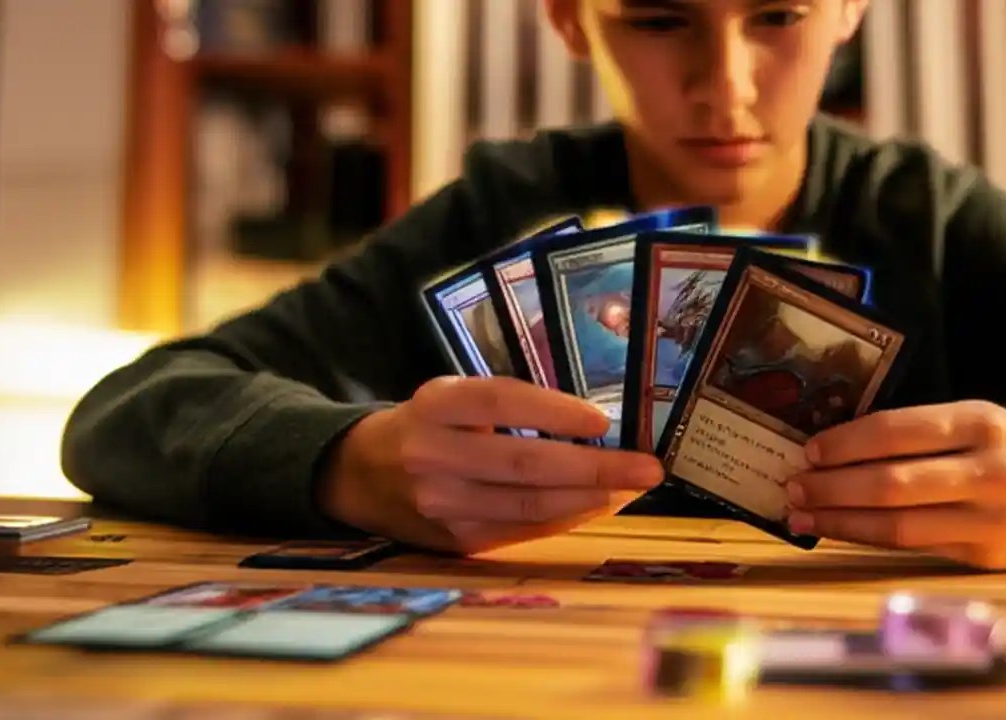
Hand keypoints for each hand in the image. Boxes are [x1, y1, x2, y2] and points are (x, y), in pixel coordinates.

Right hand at [317, 376, 663, 553]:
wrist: (360, 475)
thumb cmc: (427, 427)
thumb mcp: (453, 398)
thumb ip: (509, 406)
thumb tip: (594, 424)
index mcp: (434, 406)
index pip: (500, 403)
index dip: (554, 411)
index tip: (602, 421)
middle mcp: (432, 455)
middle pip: (524, 462)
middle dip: (595, 468)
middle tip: (646, 468)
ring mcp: (441, 504)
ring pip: (528, 505)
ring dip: (589, 499)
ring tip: (631, 489)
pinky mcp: (453, 540)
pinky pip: (521, 530)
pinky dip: (565, 520)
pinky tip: (595, 506)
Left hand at [785, 401, 1005, 569]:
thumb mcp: (979, 422)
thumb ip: (920, 433)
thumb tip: (837, 444)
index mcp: (981, 423)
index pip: (896, 432)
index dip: (845, 443)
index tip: (808, 450)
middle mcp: (988, 471)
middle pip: (891, 483)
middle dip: (832, 487)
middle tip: (793, 486)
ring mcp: (991, 520)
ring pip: (899, 526)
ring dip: (841, 522)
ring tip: (802, 516)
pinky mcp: (989, 558)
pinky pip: (915, 548)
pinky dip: (870, 540)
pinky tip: (840, 533)